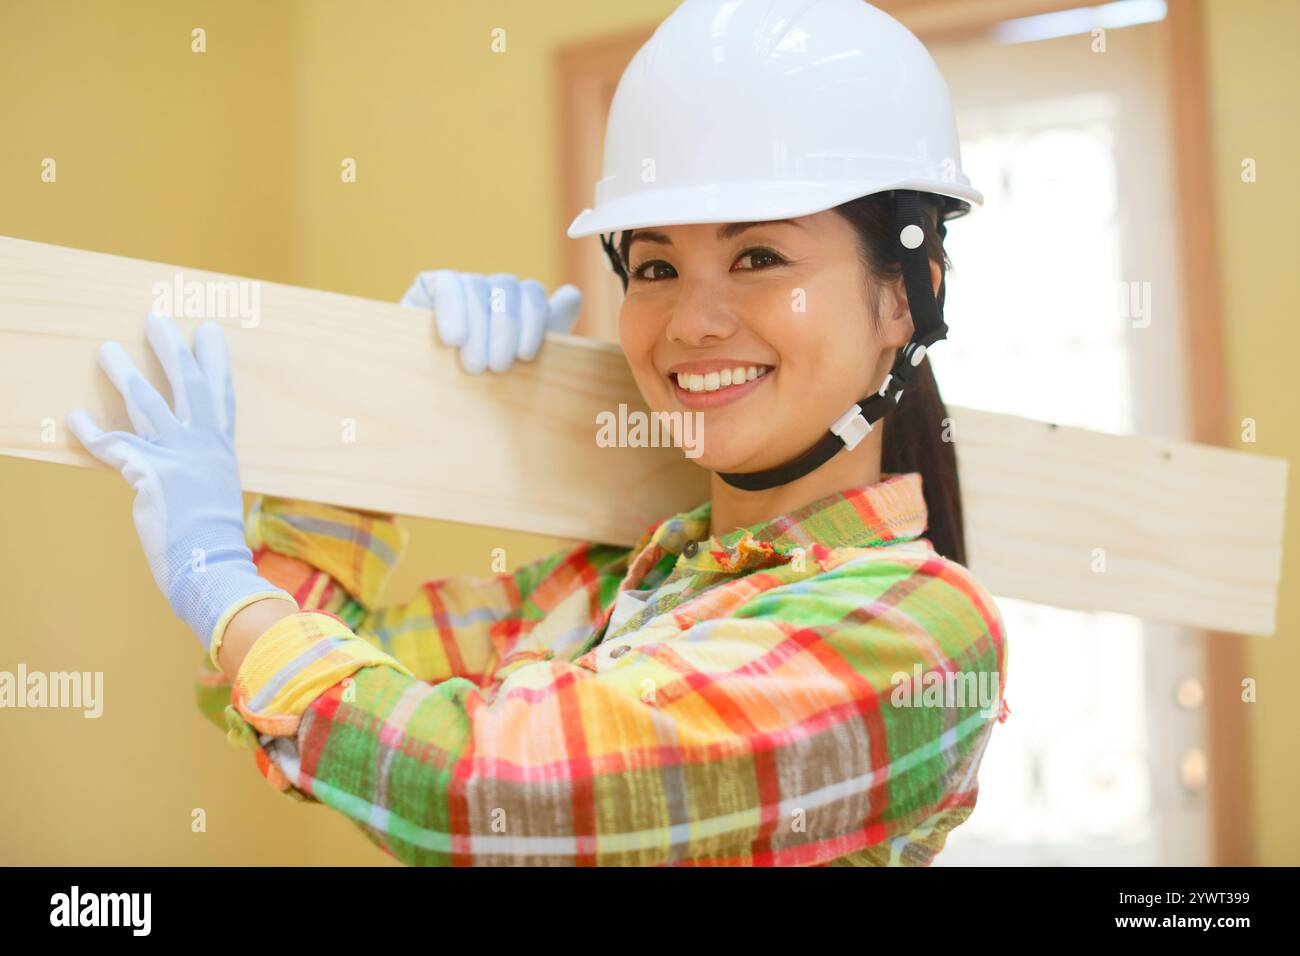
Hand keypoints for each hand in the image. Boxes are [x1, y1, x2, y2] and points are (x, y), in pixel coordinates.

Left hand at [67, 313, 293, 662]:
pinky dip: (91, 431)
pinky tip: (73, 416)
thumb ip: (200, 468)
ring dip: (124, 373)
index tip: (209, 329)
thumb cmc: (213, 539)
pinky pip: (113, 447)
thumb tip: (180, 461)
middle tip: (155, 319)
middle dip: (171, 348)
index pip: (221, 393)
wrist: (211, 567)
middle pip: (188, 384)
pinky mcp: (151, 474)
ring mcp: (178, 457)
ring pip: (147, 403)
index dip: (215, 359)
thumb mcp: (214, 494)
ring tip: (104, 349)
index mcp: (221, 448)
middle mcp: (203, 445)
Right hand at [400, 270, 580, 373]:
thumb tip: (573, 296)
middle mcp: (490, 291)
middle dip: (506, 328)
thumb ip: (550, 330)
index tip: (527, 356)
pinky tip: (454, 338)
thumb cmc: (484, 388)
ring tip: (475, 365)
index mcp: (517, 306)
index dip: (536, 320)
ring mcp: (461, 287)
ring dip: (479, 326)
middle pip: (509, 287)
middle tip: (498, 367)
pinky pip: (447, 284)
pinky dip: (452, 308)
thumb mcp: (519, 366)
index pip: (534, 293)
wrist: (429, 404)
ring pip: (478, 286)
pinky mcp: (429, 288)